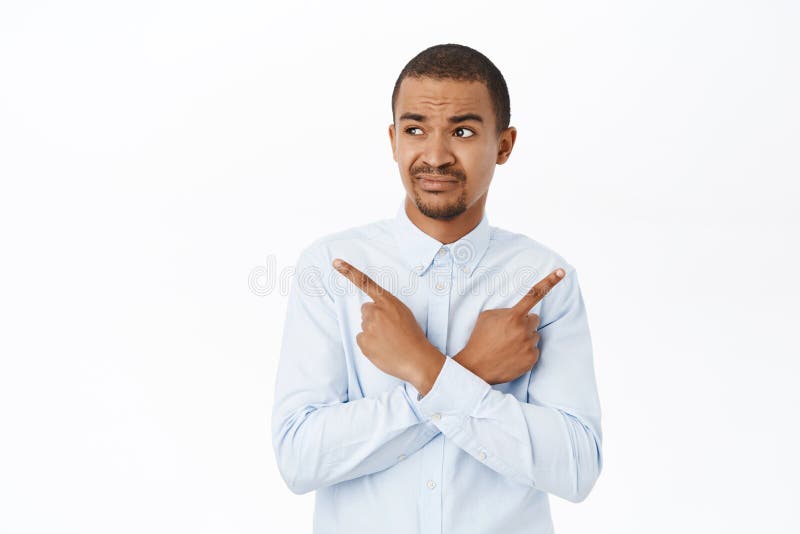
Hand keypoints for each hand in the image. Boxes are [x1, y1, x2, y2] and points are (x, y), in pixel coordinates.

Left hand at [333, 258, 444, 392]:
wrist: (417, 360)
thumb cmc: (413, 337)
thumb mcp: (404, 314)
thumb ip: (387, 307)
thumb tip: (371, 311)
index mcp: (388, 302)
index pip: (366, 283)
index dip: (349, 271)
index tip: (336, 263)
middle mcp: (376, 311)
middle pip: (366, 310)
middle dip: (374, 318)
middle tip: (389, 330)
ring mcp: (369, 327)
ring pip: (365, 326)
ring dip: (373, 332)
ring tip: (389, 341)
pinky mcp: (364, 342)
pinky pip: (362, 339)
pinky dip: (369, 344)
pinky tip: (382, 349)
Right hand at [454, 268, 565, 384]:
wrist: (475, 367)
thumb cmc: (480, 339)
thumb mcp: (487, 317)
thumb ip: (505, 311)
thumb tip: (519, 313)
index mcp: (513, 316)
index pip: (534, 294)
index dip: (549, 282)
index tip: (562, 271)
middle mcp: (524, 329)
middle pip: (534, 319)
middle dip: (525, 323)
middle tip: (509, 332)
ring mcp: (528, 345)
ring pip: (534, 335)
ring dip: (524, 338)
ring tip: (507, 346)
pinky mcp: (531, 359)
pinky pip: (534, 350)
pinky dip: (525, 352)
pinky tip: (512, 355)